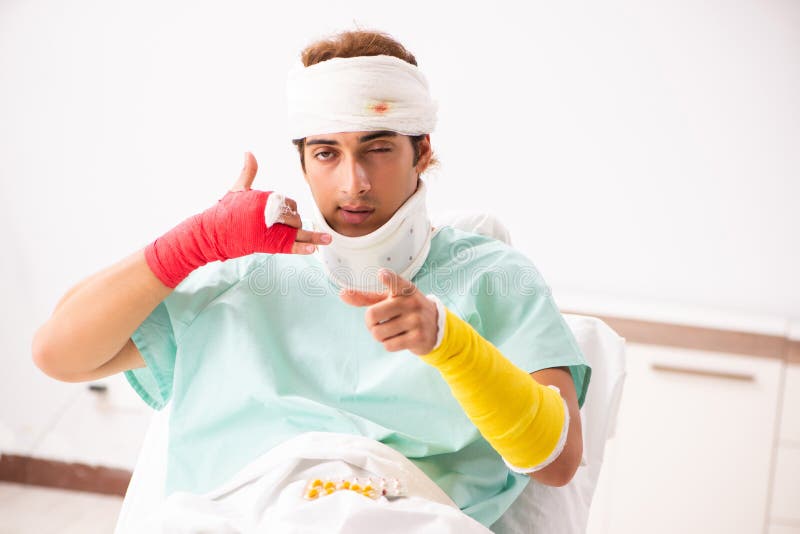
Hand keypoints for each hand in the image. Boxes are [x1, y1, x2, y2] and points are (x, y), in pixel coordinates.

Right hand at [144, 152, 331, 287]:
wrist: (211, 233)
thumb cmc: (224, 211)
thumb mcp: (237, 189)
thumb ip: (248, 172)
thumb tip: (249, 152)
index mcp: (266, 197)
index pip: (289, 202)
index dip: (290, 209)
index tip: (284, 215)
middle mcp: (270, 211)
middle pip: (294, 216)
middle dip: (294, 223)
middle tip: (288, 228)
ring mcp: (270, 228)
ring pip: (296, 230)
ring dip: (312, 236)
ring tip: (326, 239)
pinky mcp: (268, 244)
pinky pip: (290, 245)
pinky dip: (303, 247)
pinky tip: (314, 248)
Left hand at [339, 269, 438, 354]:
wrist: (434, 327)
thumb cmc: (405, 310)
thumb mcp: (390, 299)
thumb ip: (366, 297)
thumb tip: (342, 293)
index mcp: (405, 289)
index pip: (396, 282)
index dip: (388, 279)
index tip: (382, 274)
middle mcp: (411, 303)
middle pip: (372, 315)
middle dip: (370, 323)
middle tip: (379, 322)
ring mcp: (416, 320)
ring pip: (378, 333)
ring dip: (380, 335)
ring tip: (391, 330)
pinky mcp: (418, 338)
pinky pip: (388, 345)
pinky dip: (388, 344)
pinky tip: (400, 338)